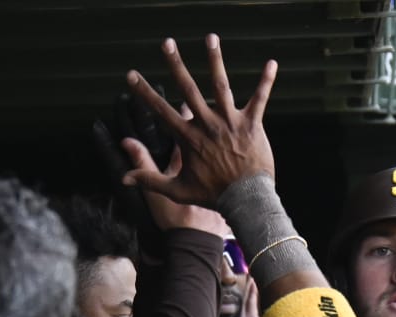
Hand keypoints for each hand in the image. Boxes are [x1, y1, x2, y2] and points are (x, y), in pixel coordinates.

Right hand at [122, 34, 277, 206]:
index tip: (132, 75)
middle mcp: (208, 125)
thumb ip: (150, 180)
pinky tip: (272, 63)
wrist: (246, 200)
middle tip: (167, 42)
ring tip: (210, 37)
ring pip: (221, 86)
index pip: (161, 111)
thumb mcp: (177, 191)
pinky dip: (266, 81)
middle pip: (188, 89)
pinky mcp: (252, 124)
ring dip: (216, 60)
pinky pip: (260, 99)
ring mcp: (230, 122)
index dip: (145, 93)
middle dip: (176, 64)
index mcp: (189, 138)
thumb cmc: (212, 196)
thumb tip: (124, 178)